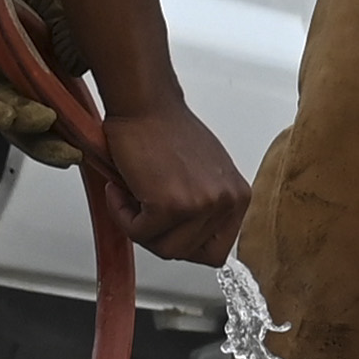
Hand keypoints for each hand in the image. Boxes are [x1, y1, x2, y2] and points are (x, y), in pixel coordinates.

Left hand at [0, 0, 89, 164]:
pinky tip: (12, 115)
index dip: (65, 125)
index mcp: (16, 64)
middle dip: (46, 141)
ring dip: (22, 123)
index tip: (89, 139)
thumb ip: (67, 27)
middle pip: (19, 123)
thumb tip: (83, 68)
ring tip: (48, 121)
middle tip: (72, 151)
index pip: (43, 104)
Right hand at [96, 97, 251, 264]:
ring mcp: (201, 205)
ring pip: (164, 249)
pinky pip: (139, 233)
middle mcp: (226, 202)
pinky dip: (121, 215)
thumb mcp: (204, 175)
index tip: (165, 229)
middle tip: (140, 209)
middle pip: (187, 253)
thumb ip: (204, 207)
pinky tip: (120, 188)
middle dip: (157, 235)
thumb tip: (187, 239)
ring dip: (138, 227)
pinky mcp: (171, 205)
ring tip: (130, 196)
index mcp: (238, 197)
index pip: (216, 252)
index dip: (184, 244)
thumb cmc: (166, 130)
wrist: (144, 105)